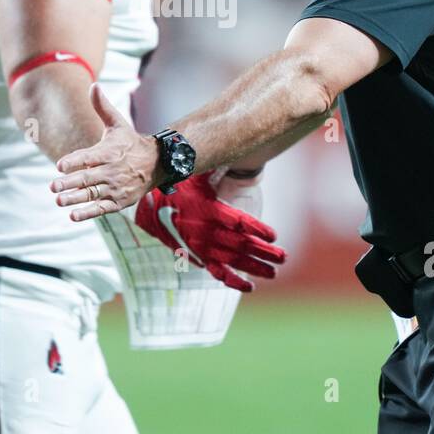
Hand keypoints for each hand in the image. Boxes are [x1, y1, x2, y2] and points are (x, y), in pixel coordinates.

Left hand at [52, 83, 161, 220]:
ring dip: (75, 199)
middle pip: (87, 178)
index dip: (74, 161)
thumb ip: (102, 107)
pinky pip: (102, 209)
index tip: (60, 165)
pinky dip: (88, 213)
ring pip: (92, 194)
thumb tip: (93, 85)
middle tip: (52, 185)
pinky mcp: (119, 202)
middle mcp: (111, 171)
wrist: (157, 164)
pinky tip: (73, 215)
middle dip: (69, 182)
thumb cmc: (130, 143)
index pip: (88, 157)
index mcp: (108, 152)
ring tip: (59, 201)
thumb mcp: (118, 124)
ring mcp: (115, 188)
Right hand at [134, 171, 284, 291]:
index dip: (256, 229)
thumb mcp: (196, 173)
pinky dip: (233, 281)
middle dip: (264, 252)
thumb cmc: (180, 186)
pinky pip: (217, 272)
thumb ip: (213, 163)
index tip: (273, 235)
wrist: (150, 207)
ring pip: (232, 261)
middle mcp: (206, 231)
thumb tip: (230, 146)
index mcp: (208, 210)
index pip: (237, 222)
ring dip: (255, 268)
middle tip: (283, 257)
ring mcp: (202, 247)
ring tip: (274, 272)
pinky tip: (249, 287)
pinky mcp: (199, 257)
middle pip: (240, 245)